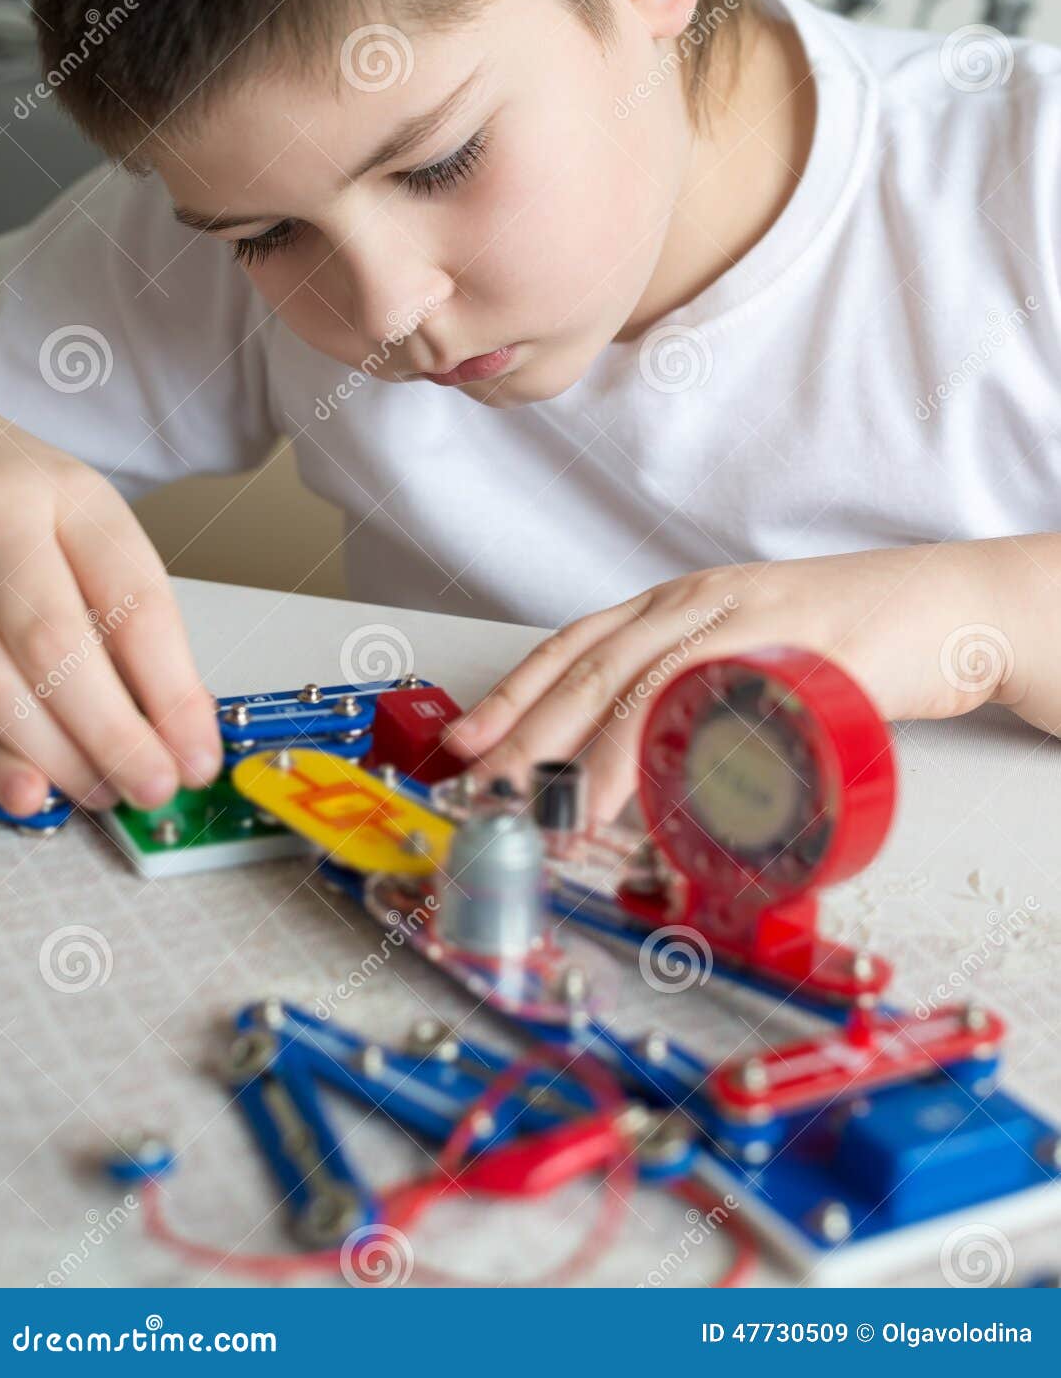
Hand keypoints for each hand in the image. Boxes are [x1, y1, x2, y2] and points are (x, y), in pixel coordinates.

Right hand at [0, 415, 223, 816]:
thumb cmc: (22, 504)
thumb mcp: (88, 531)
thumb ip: (125, 618)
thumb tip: (179, 725)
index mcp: (70, 497)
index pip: (135, 603)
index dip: (173, 694)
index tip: (199, 753)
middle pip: (57, 642)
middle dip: (112, 734)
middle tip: (153, 784)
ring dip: (53, 755)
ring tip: (103, 789)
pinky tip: (26, 786)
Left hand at [439, 541, 1007, 825]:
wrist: (945, 602)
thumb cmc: (842, 634)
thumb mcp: (741, 650)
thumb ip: (686, 693)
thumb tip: (626, 764)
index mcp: (677, 605)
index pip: (574, 646)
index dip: (513, 695)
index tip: (467, 743)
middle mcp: (701, 605)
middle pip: (597, 670)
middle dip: (531, 736)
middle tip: (490, 791)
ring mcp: (753, 624)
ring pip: (657, 684)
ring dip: (600, 754)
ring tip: (563, 811)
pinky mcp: (809, 653)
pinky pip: (741, 700)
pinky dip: (698, 744)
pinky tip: (668, 785)